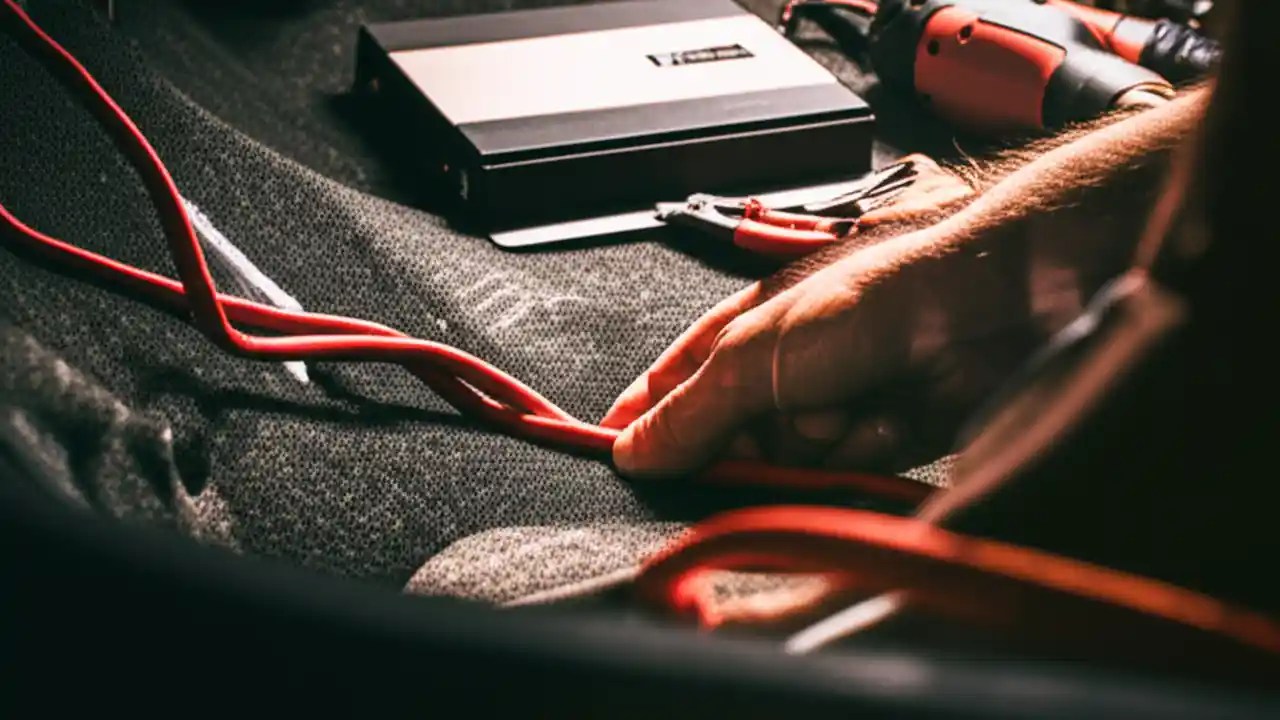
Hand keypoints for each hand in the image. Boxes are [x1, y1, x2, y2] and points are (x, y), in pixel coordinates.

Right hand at [603, 222, 1041, 476]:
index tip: (611, 458)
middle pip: (722, 438)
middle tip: (766, 430)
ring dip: (805, 447)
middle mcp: (776, 372)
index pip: (668, 387)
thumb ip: (689, 414)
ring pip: (778, 464)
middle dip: (739, 445)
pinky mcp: (868, 442)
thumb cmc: (866, 303)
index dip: (639, 423)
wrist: (977, 315)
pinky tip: (874, 424)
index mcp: (738, 333)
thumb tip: (631, 452)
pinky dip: (851, 457)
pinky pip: (832, 477)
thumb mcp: (753, 359)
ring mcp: (822, 407)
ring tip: (841, 408)